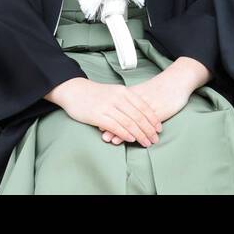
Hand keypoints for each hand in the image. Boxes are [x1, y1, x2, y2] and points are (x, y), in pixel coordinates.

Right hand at [46, 77, 161, 146]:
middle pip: (138, 116)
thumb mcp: (114, 92)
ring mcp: (108, 107)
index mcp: (124, 92)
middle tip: (155, 139)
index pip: (143, 107)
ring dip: (139, 134)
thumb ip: (127, 101)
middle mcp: (118, 98)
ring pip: (129, 123)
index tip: (159, 128)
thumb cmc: (95, 93)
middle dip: (149, 129)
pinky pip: (115, 126)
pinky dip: (125, 134)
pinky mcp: (98, 115)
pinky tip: (131, 140)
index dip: (153, 119)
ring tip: (146, 142)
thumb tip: (140, 114)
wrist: (74, 90)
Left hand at [101, 58, 209, 144]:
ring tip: (113, 141)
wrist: (178, 80)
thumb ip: (132, 99)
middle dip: (112, 127)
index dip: (109, 117)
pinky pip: (145, 124)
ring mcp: (149, 105)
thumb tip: (119, 110)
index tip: (99, 127)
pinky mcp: (159, 111)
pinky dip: (137, 132)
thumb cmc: (161, 87)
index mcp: (134, 93)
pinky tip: (132, 139)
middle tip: (104, 137)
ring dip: (122, 132)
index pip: (117, 106)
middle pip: (122, 113)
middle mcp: (139, 99)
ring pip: (132, 120)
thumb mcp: (144, 91)